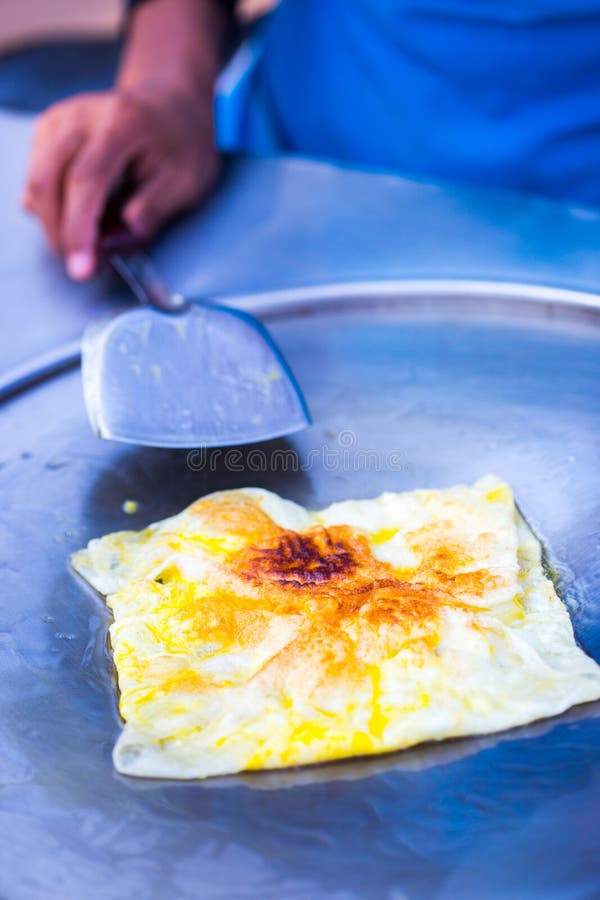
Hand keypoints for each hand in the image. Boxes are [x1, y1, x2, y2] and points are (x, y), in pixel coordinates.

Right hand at [23, 88, 219, 279]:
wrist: (169, 104)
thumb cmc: (182, 147)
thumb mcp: (187, 184)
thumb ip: (152, 213)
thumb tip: (114, 243)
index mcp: (122, 124)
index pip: (86, 180)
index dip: (79, 228)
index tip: (81, 269)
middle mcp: (81, 115)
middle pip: (47, 180)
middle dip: (60, 234)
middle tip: (85, 266)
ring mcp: (59, 120)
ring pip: (35, 183)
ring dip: (54, 224)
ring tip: (87, 244)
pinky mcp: (48, 130)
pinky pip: (35, 179)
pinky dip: (50, 208)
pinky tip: (79, 218)